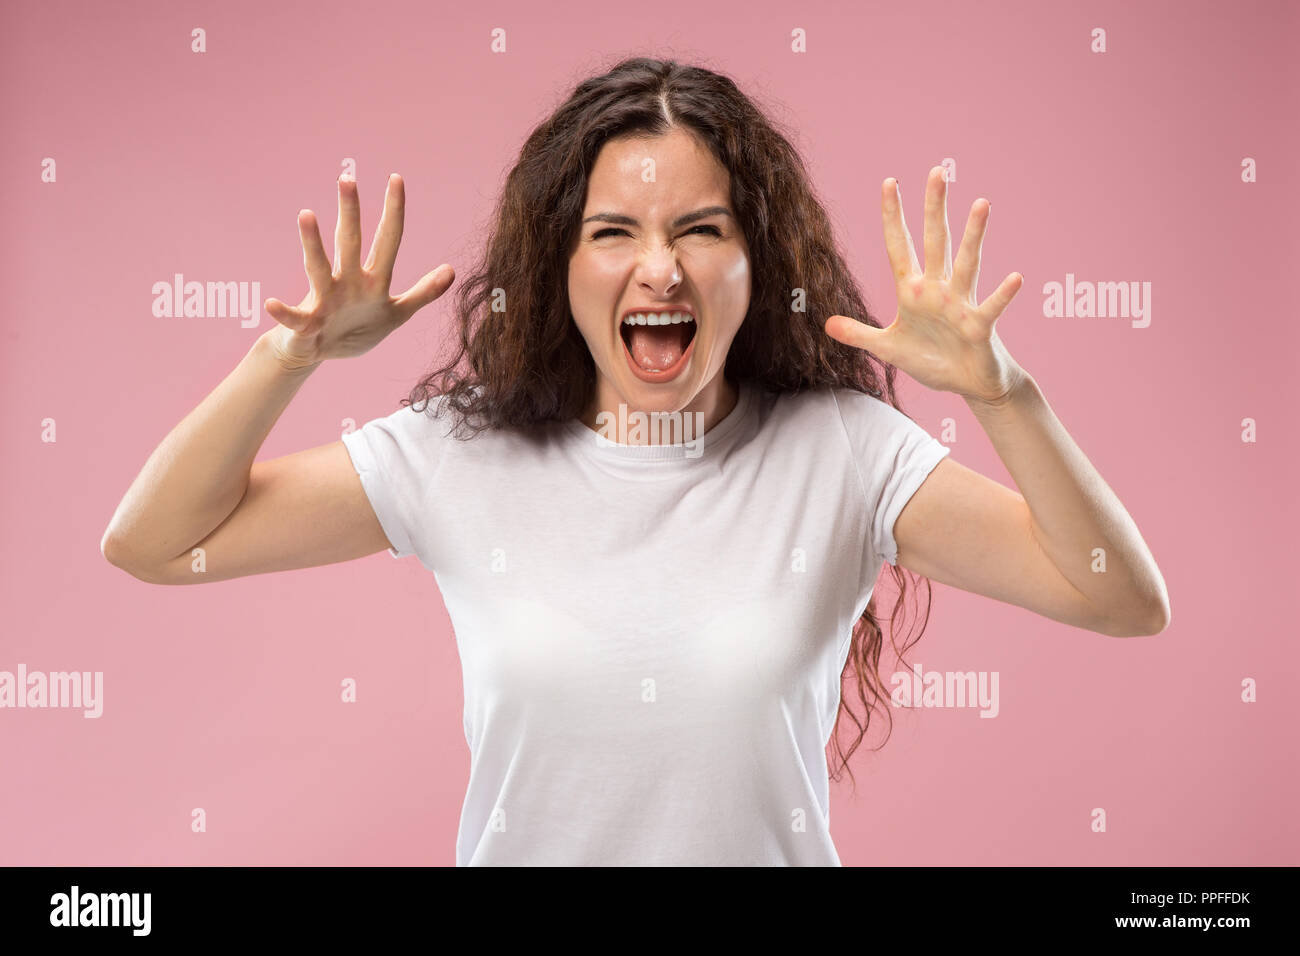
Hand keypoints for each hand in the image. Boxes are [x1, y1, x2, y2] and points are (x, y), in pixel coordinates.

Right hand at [263, 173, 454, 370]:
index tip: (396, 178)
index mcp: (372, 280)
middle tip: (348, 178)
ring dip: (313, 244)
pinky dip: (283, 311)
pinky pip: (294, 317)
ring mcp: (325, 300)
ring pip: (318, 269)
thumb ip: (423, 293)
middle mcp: (347, 282)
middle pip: (349, 243)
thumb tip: (452, 270)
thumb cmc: (357, 328)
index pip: (386, 240)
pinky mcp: (306, 324)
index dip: (393, 212)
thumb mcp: (396, 313)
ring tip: (306, 214)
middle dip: (350, 213)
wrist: (319, 353)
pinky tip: (271, 302)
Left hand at [824, 166, 1025, 405]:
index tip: (889, 182)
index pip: (899, 247)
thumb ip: (859, 334)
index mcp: (912, 292)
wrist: (967, 384)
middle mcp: (938, 290)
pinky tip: (1015, 277)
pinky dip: (1003, 295)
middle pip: (935, 242)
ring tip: (982, 204)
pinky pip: (991, 308)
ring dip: (974, 236)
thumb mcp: (887, 349)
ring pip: (967, 264)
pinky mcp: (979, 327)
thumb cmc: (932, 360)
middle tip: (936, 172)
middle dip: (934, 209)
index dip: (893, 216)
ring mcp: (960, 305)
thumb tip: (826, 324)